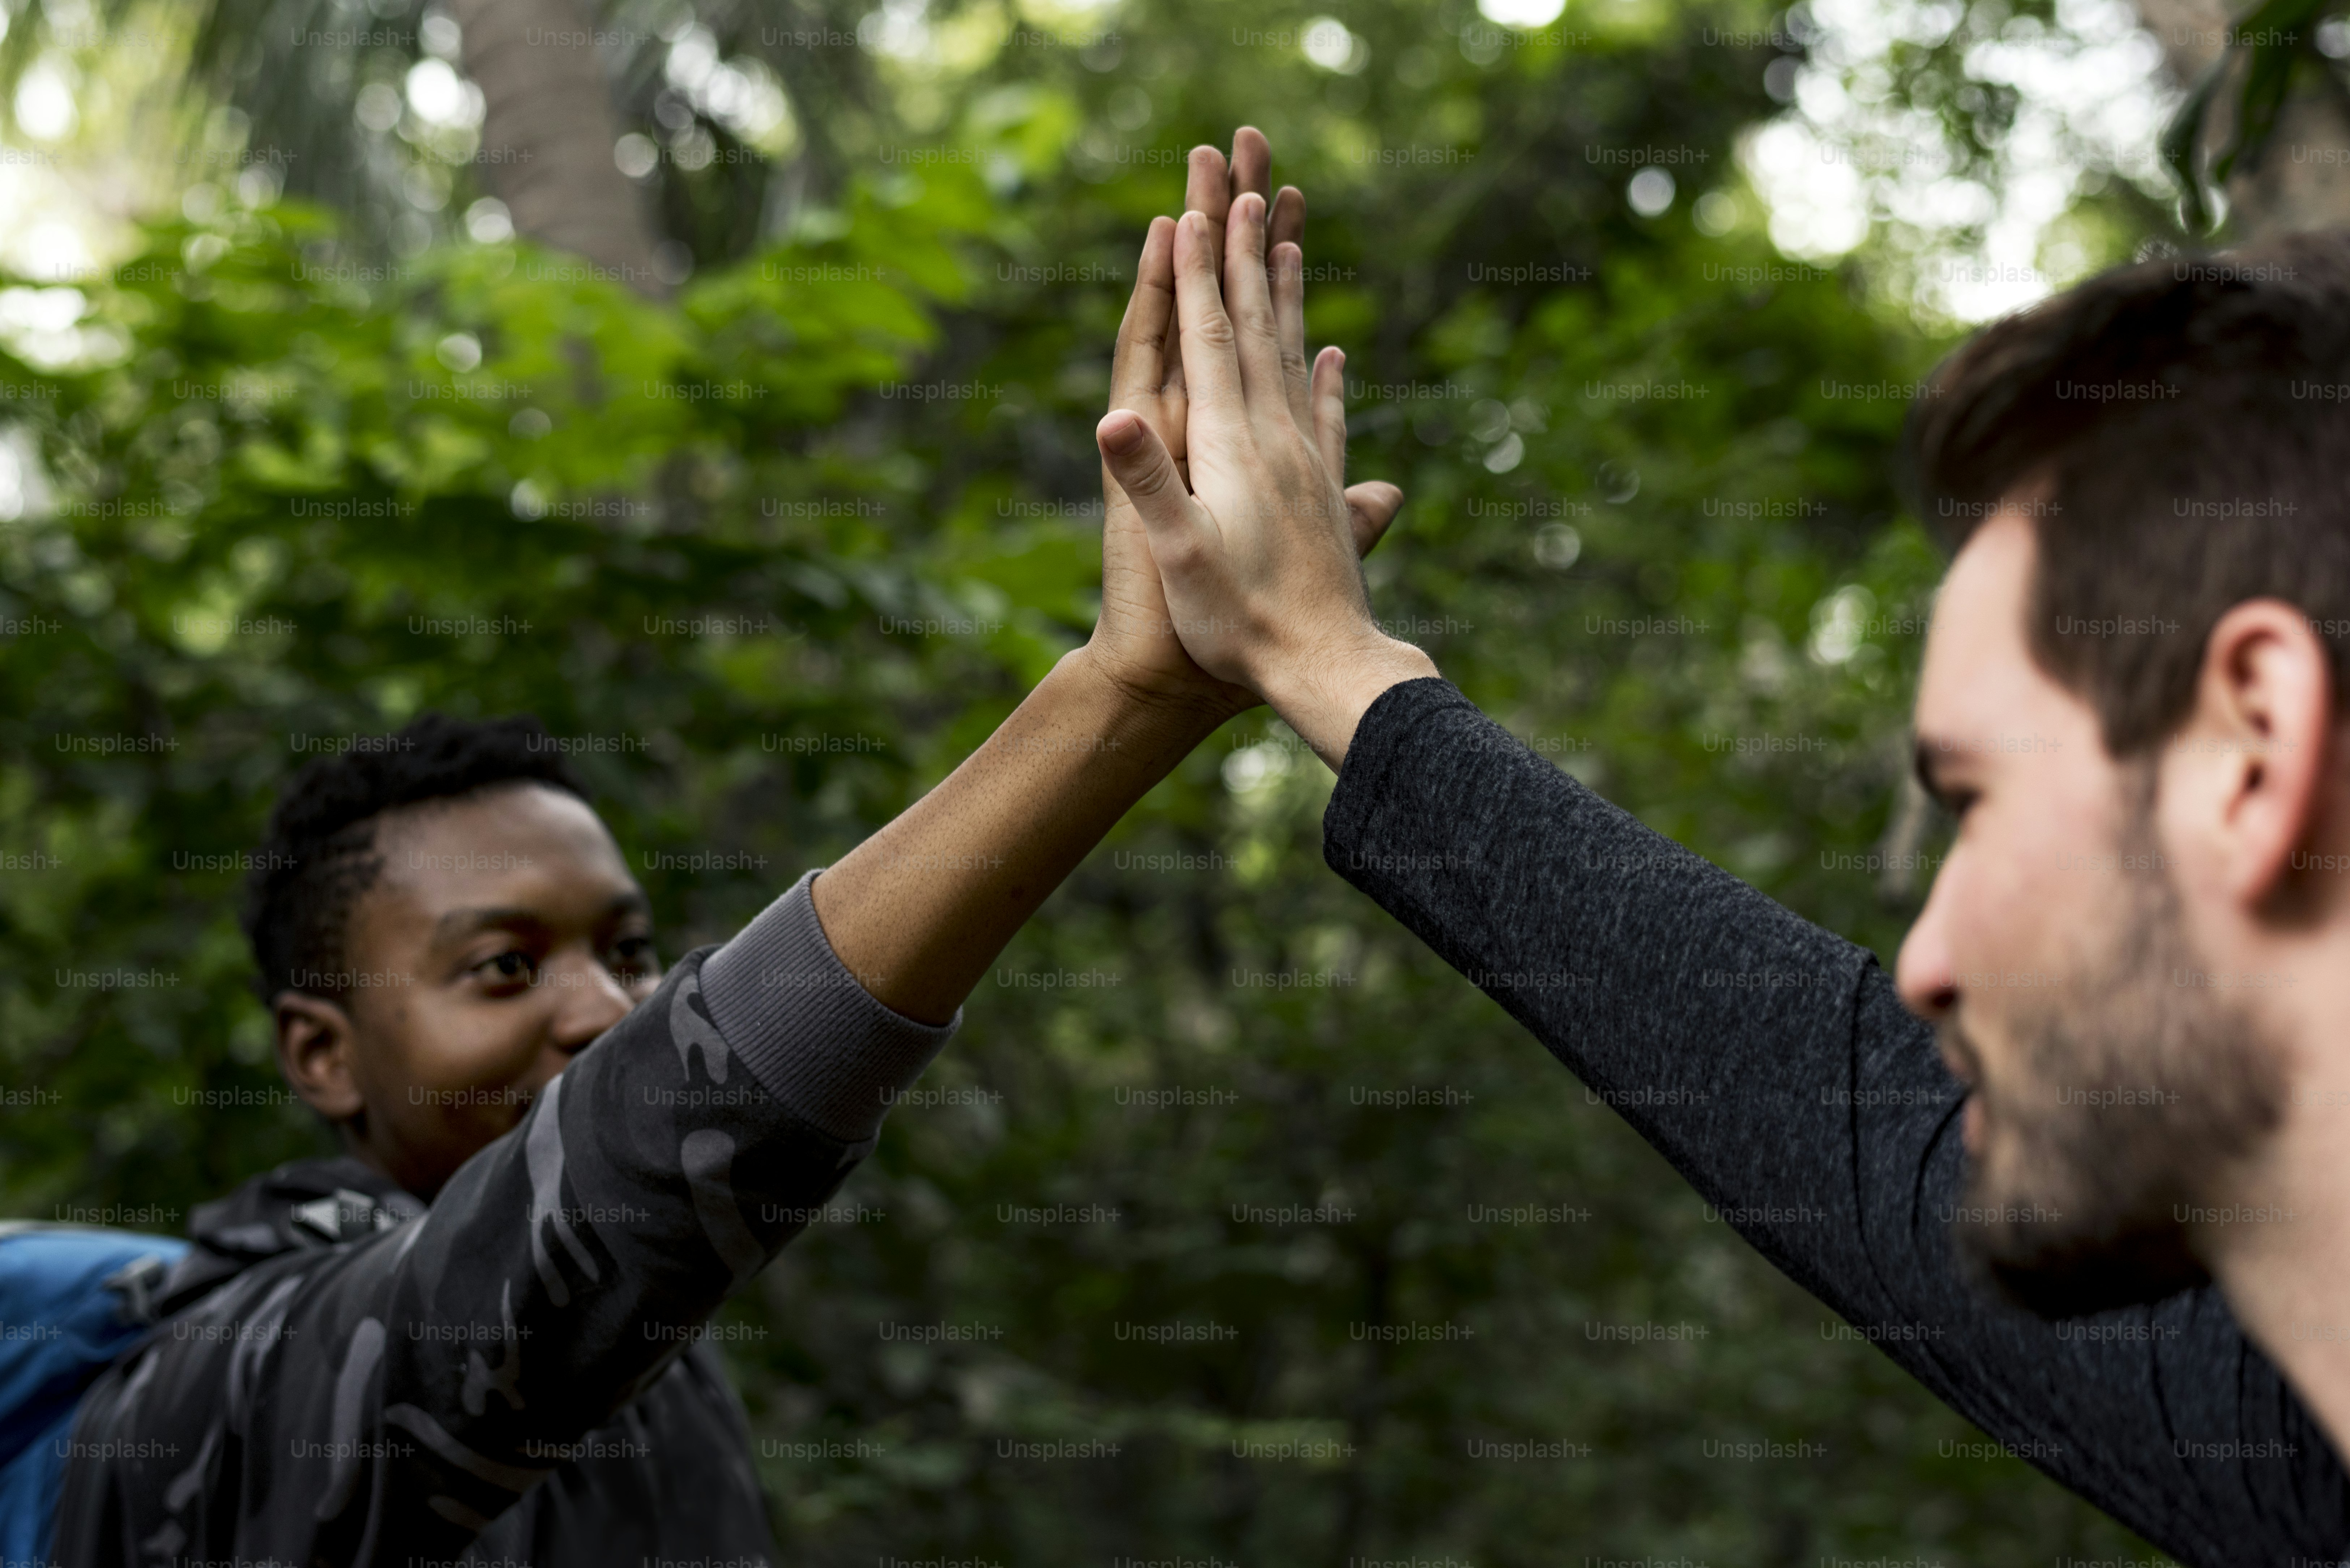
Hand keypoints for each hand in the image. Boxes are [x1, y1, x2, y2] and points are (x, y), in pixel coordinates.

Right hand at [1084, 129, 1402, 717]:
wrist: (1326, 669)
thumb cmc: (1239, 625)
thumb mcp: (1179, 555)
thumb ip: (1150, 482)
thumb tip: (1113, 415)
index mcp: (1233, 448)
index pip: (1210, 341)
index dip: (1201, 274)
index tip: (1196, 208)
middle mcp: (1277, 440)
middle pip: (1258, 325)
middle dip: (1245, 251)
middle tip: (1244, 179)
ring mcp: (1308, 463)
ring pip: (1295, 355)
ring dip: (1287, 293)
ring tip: (1289, 236)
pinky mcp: (1327, 492)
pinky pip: (1326, 415)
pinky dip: (1328, 375)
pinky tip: (1335, 354)